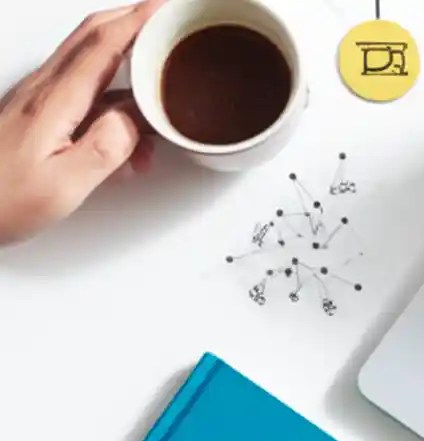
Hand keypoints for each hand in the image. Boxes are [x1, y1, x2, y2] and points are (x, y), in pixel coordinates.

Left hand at [0, 0, 162, 243]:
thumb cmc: (1, 201)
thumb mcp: (64, 186)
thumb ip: (107, 148)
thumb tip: (136, 120)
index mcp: (55, 101)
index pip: (104, 44)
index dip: (139, 20)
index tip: (168, 8)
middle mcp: (44, 90)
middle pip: (93, 36)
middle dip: (134, 20)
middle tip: (169, 23)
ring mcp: (38, 98)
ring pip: (89, 60)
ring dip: (128, 61)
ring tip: (158, 87)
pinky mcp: (36, 113)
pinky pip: (81, 86)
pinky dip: (113, 93)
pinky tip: (126, 125)